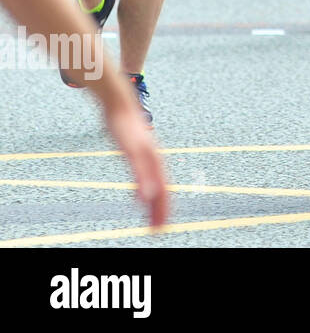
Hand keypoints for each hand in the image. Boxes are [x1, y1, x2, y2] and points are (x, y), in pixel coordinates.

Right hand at [102, 90, 168, 227]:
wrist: (120, 102)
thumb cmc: (126, 126)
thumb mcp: (134, 146)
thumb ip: (139, 161)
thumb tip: (137, 169)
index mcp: (154, 158)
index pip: (164, 185)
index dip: (165, 205)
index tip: (163, 223)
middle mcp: (154, 156)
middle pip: (163, 186)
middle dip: (163, 209)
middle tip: (161, 230)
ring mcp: (144, 152)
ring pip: (155, 180)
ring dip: (157, 202)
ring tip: (156, 221)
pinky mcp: (132, 148)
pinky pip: (140, 170)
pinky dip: (144, 185)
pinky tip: (143, 199)